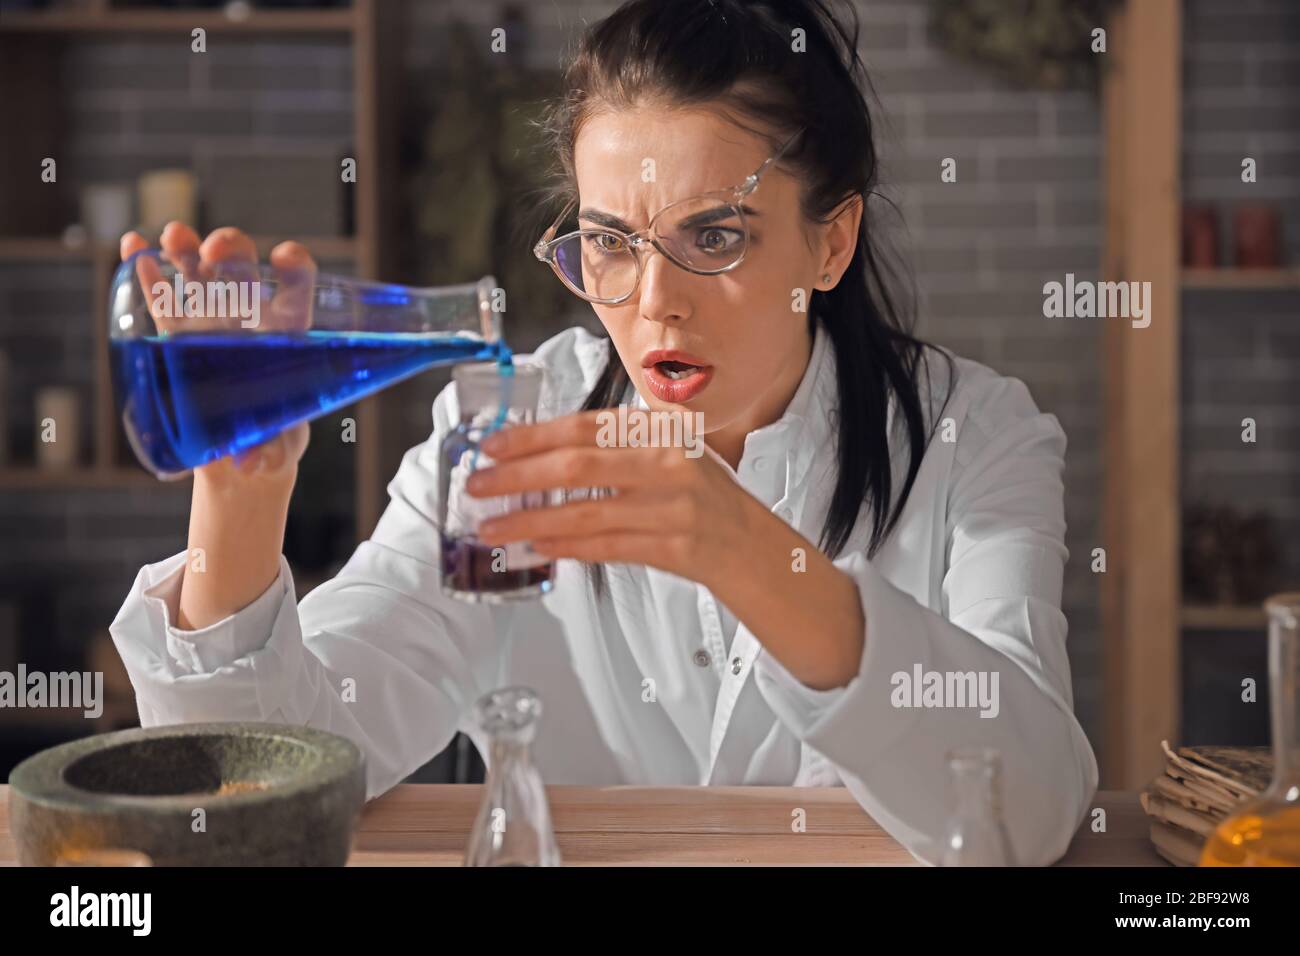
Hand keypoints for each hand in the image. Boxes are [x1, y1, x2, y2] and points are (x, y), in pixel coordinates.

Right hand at [118, 222, 314, 484]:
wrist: (236, 454)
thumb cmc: (272, 442)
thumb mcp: (278, 447)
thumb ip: (271, 450)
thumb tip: (252, 463)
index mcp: (285, 335)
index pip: (296, 289)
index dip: (295, 267)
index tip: (285, 257)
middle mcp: (247, 318)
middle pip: (241, 269)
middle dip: (229, 250)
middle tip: (215, 254)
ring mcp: (209, 320)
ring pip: (198, 273)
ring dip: (185, 248)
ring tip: (173, 235)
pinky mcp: (174, 333)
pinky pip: (159, 295)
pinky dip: (145, 268)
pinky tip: (133, 246)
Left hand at [465, 410, 761, 589]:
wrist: (748, 541)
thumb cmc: (699, 494)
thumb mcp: (665, 452)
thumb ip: (613, 447)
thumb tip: (538, 454)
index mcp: (658, 433)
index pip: (584, 427)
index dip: (531, 437)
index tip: (491, 446)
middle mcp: (666, 465)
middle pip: (577, 467)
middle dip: (518, 477)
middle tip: (478, 485)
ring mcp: (671, 508)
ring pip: (584, 514)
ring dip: (530, 521)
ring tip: (492, 527)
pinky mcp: (673, 548)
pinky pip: (606, 547)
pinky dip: (566, 548)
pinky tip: (537, 548)